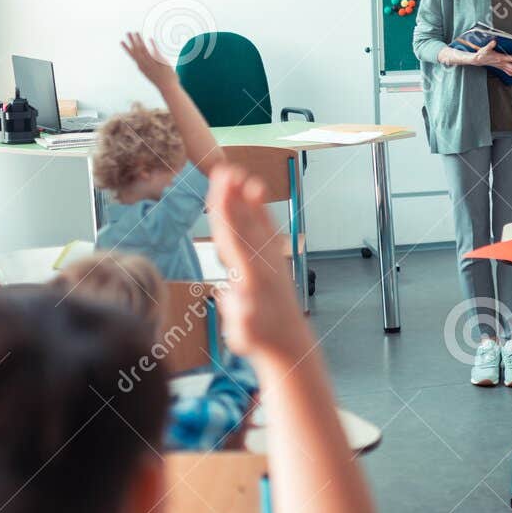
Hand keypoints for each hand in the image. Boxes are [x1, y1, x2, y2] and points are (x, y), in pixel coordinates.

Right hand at [121, 31, 176, 87]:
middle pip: (136, 50)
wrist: (167, 88)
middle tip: (127, 33)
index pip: (132, 55)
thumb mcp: (149, 73)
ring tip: (136, 32)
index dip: (126, 48)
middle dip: (131, 41)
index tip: (121, 41)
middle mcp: (144, 64)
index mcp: (141, 66)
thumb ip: (145, 67)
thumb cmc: (159, 81)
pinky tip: (150, 39)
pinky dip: (152, 46)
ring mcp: (152, 63)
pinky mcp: (160, 62)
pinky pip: (155, 52)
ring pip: (144, 50)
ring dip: (140, 40)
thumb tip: (140, 64)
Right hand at [207, 165, 309, 361]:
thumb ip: (240, 319)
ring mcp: (271, 260)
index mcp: (253, 279)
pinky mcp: (274, 259)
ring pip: (254, 223)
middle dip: (232, 198)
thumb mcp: (246, 337)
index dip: (227, 216)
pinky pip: (265, 230)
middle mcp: (264, 264)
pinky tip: (255, 190)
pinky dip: (259, 209)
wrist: (290, 343)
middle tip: (223, 170)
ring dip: (244, 197)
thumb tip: (233, 298)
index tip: (221, 192)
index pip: (235, 241)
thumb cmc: (261, 341)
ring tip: (237, 172)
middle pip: (244, 225)